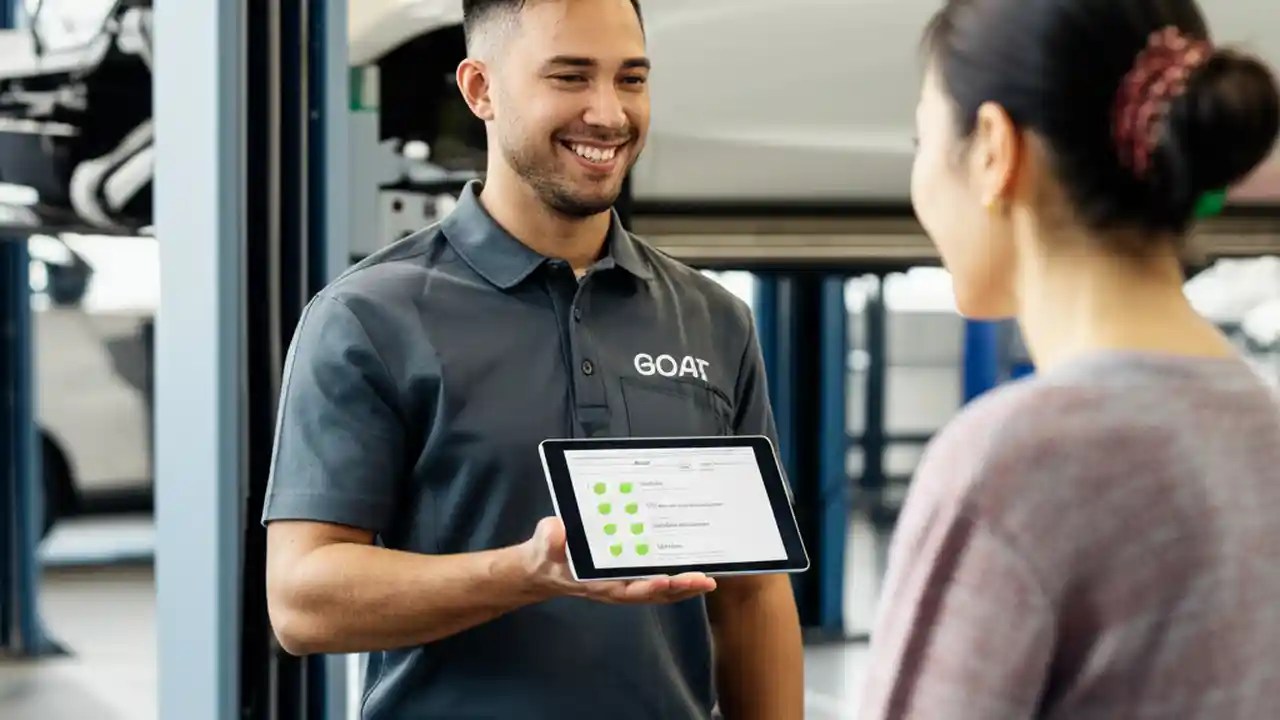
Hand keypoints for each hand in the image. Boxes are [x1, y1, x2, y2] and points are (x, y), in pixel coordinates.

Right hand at [519, 517, 716, 603]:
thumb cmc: (548, 553)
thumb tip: (558, 531)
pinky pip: (657, 582)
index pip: (625, 588)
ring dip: (684, 587)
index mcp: (596, 582)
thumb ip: (551, 538)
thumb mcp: (545, 542)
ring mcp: (624, 584)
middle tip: (704, 579)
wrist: (546, 566)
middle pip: (651, 593)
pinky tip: (694, 573)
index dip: (647, 587)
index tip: (667, 580)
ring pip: (659, 591)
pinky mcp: (629, 576)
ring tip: (709, 580)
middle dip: (678, 588)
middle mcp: (615, 587)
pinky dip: (677, 581)